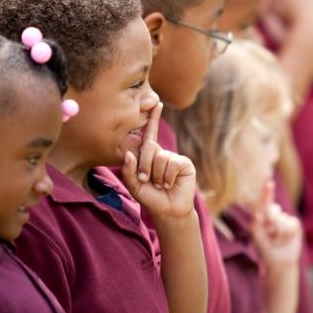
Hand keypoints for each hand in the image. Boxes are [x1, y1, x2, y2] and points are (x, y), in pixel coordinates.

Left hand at [122, 103, 196, 219]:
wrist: (168, 210)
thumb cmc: (151, 198)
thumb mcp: (134, 186)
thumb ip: (128, 171)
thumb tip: (129, 154)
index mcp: (149, 155)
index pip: (149, 133)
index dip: (153, 118)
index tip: (156, 102)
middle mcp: (161, 153)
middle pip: (149, 147)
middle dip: (144, 166)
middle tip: (146, 180)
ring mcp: (173, 157)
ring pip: (160, 157)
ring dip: (157, 175)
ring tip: (161, 185)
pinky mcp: (184, 163)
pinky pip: (171, 163)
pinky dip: (167, 176)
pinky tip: (170, 184)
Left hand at [251, 181, 302, 269]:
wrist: (280, 261)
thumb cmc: (266, 249)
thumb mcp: (257, 236)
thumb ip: (257, 224)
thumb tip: (259, 213)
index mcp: (262, 217)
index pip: (264, 202)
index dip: (267, 192)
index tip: (269, 183)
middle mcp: (273, 215)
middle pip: (274, 210)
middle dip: (273, 221)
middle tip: (271, 236)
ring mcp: (284, 219)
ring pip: (283, 219)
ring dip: (280, 232)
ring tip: (278, 240)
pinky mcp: (294, 224)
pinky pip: (292, 223)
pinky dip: (288, 233)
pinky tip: (286, 239)